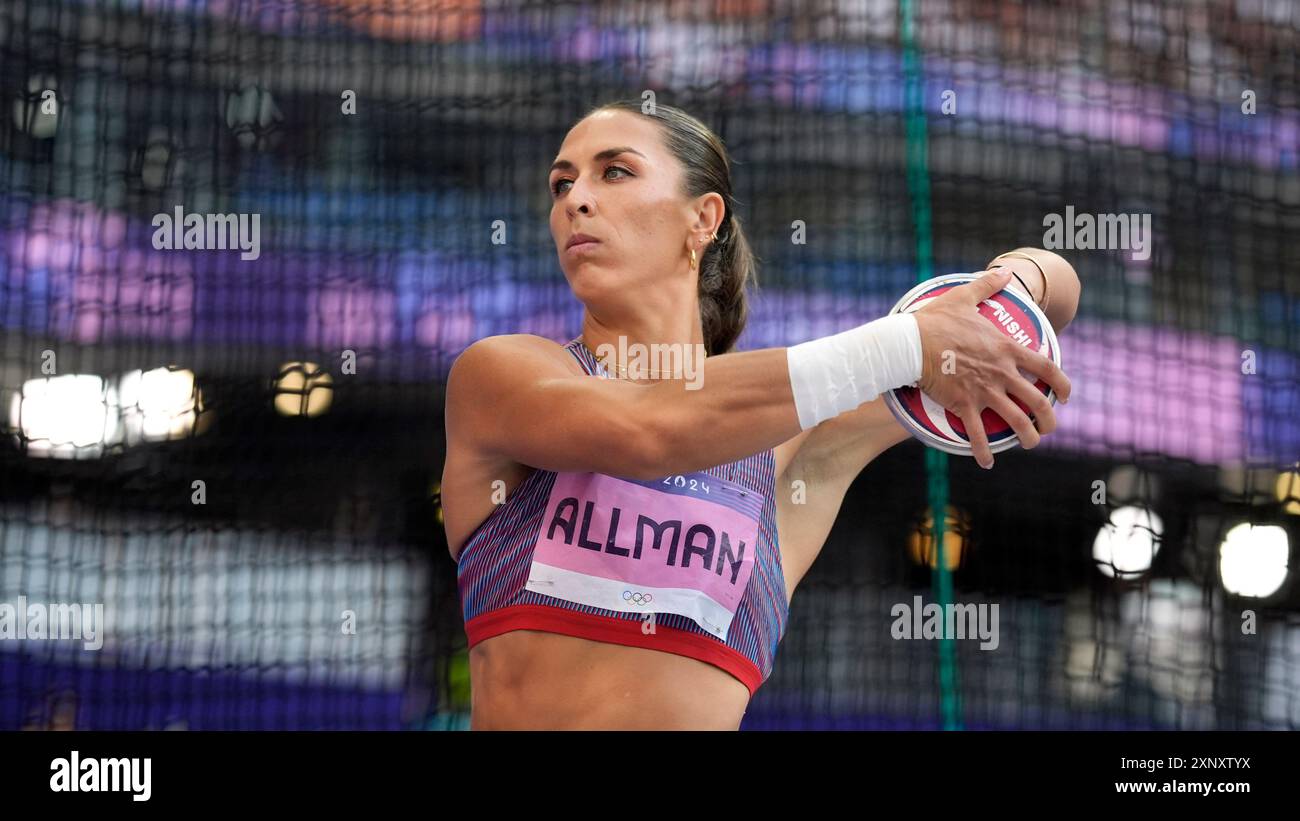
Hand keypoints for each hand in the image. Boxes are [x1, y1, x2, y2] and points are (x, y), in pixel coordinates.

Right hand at [912, 269, 1072, 468]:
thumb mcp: (964, 297)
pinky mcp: (964, 405)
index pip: (1046, 369)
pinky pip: (978, 434)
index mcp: (1006, 350)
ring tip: (1030, 444)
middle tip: (1048, 427)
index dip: (1062, 385)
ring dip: (1028, 437)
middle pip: (1038, 402)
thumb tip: (1005, 271)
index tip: (1065, 396)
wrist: (912, 342)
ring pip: (1017, 421)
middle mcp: (1002, 373)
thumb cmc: (936, 320)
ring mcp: (985, 391)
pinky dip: (984, 452)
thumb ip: (988, 285)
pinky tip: (988, 463)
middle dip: (1049, 418)